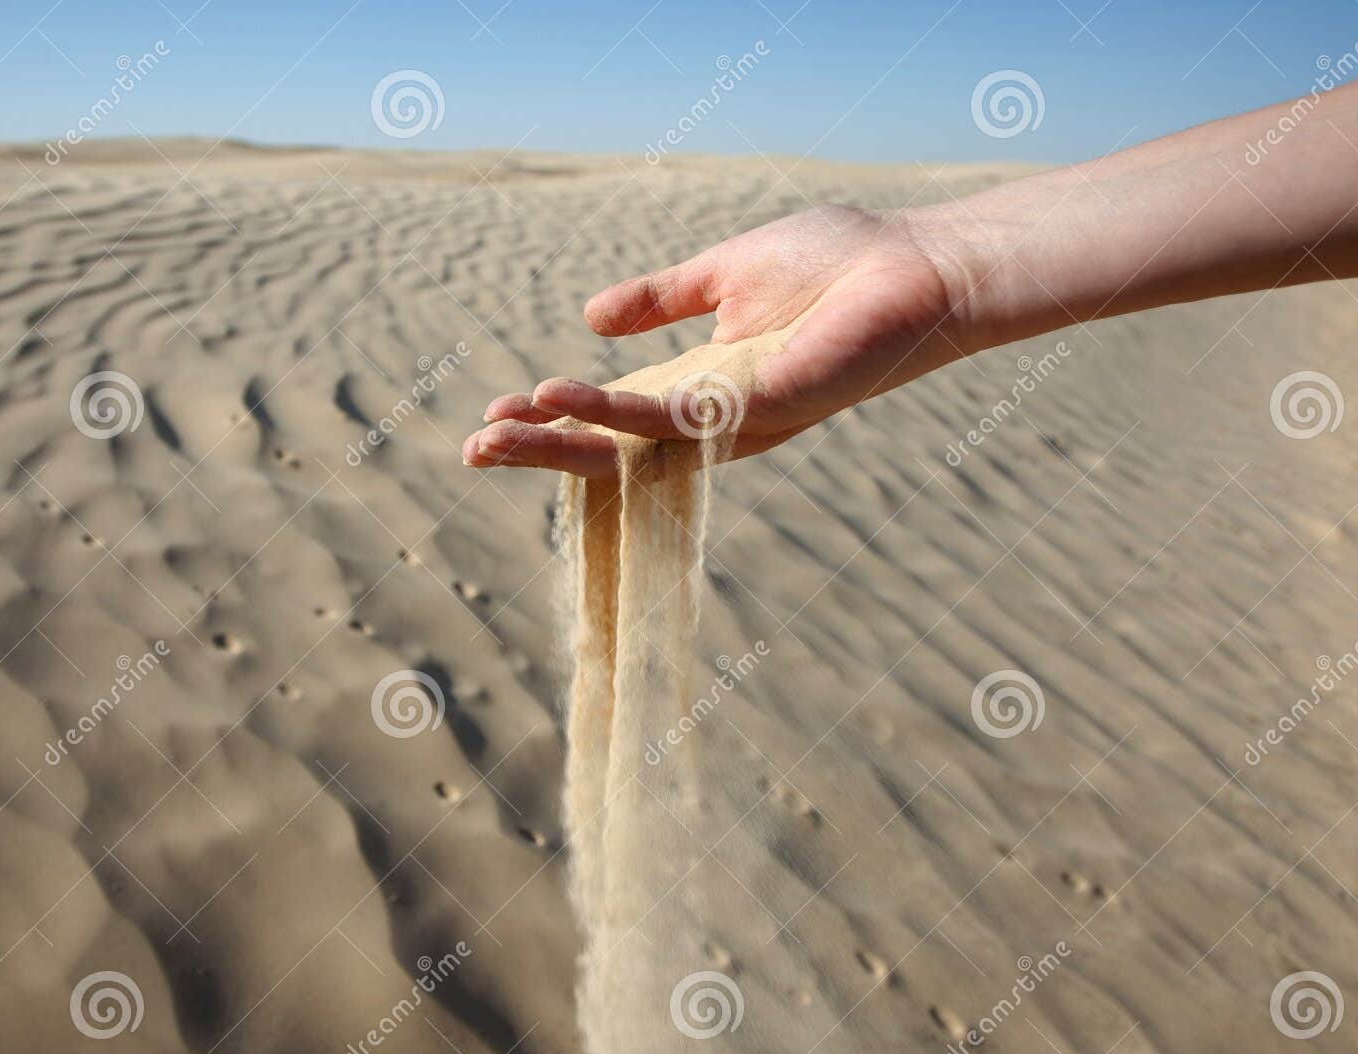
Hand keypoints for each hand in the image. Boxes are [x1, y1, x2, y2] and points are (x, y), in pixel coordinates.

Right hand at [461, 204, 975, 476]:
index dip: (554, 420)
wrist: (919, 265)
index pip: (612, 416)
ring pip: (631, 446)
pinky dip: (610, 410)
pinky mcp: (763, 407)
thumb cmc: (839, 267)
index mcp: (699, 387)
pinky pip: (672, 416)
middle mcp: (713, 418)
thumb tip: (589, 316)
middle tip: (473, 451)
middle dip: (541, 451)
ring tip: (494, 434)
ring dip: (559, 441)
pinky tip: (558, 396)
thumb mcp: (724, 275)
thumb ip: (659, 299)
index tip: (493, 415)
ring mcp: (736, 420)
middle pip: (612, 448)